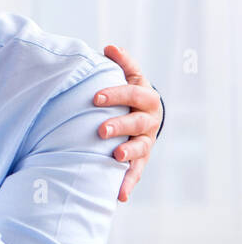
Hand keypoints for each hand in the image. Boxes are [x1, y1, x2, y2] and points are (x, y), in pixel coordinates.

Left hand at [94, 44, 162, 201]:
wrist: (144, 114)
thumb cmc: (129, 93)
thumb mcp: (129, 75)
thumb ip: (121, 62)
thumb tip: (109, 47)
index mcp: (145, 97)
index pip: (132, 93)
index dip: (115, 95)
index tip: (94, 98)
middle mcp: (149, 120)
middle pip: (137, 123)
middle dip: (119, 125)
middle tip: (100, 130)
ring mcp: (146, 141)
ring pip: (140, 148)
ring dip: (128, 153)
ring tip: (114, 157)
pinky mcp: (141, 159)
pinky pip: (135, 173)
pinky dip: (128, 184)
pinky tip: (119, 196)